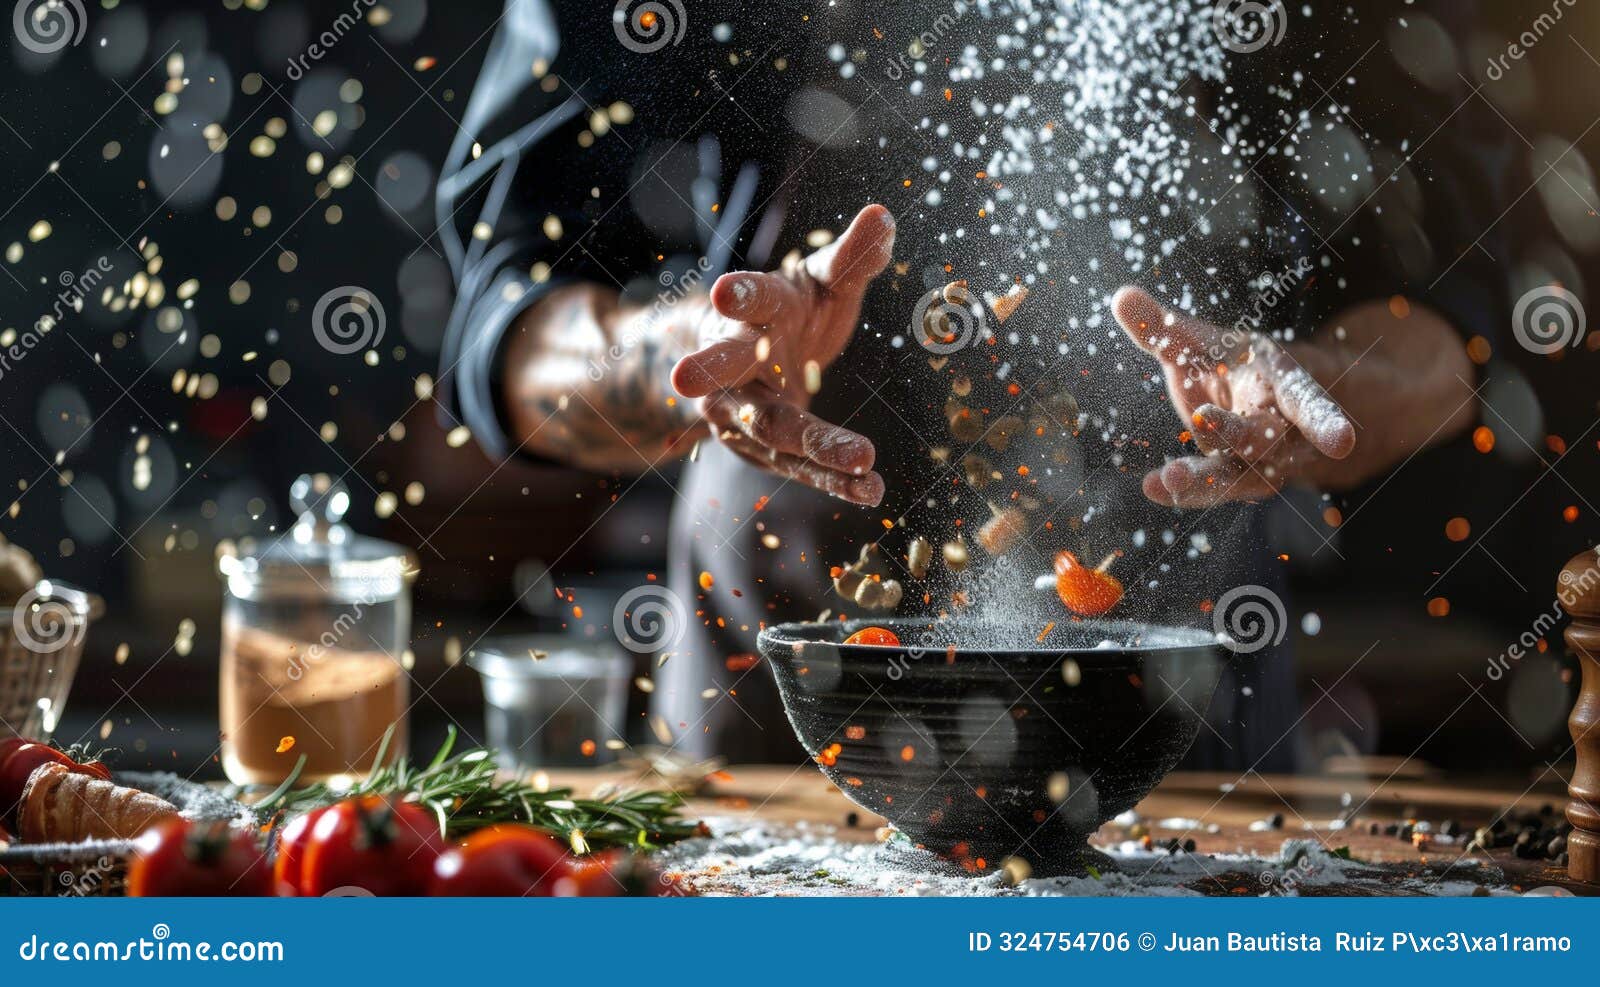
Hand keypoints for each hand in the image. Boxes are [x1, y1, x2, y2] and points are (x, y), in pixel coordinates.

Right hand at [671, 204, 896, 505]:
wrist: (746, 368)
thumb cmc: (789, 315)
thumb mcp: (819, 283)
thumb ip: (851, 258)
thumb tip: (884, 215)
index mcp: (751, 312)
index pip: (747, 298)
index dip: (739, 294)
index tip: (724, 290)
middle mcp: (734, 364)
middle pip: (725, 369)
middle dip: (707, 371)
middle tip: (682, 378)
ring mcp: (741, 411)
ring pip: (772, 428)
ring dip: (816, 445)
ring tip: (863, 459)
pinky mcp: (761, 449)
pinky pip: (799, 465)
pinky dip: (834, 479)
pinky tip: (871, 490)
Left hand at [1112, 286, 1357, 507]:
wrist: (1247, 400)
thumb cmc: (1228, 364)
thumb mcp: (1199, 341)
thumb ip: (1161, 326)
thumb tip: (1120, 295)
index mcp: (1285, 382)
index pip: (1308, 400)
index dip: (1324, 419)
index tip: (1341, 443)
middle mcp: (1281, 427)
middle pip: (1267, 438)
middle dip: (1238, 434)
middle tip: (1203, 420)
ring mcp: (1262, 461)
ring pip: (1241, 476)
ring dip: (1206, 480)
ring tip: (1168, 480)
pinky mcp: (1238, 481)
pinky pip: (1215, 490)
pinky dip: (1184, 491)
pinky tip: (1155, 487)